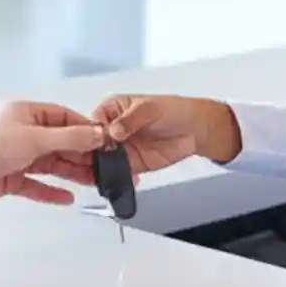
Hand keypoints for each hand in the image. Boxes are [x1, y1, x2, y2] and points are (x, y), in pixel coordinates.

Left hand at [0, 102, 102, 206]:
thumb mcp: (35, 138)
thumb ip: (70, 138)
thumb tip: (98, 134)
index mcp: (26, 113)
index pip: (63, 117)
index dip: (84, 129)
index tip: (104, 141)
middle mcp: (22, 132)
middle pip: (59, 143)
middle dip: (81, 155)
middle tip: (104, 166)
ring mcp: (16, 156)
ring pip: (50, 164)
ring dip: (71, 173)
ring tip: (93, 182)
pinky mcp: (10, 177)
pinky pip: (36, 184)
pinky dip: (51, 191)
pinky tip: (67, 198)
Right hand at [91, 95, 241, 173]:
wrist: (196, 129)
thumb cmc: (174, 110)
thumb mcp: (150, 108)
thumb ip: (130, 119)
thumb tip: (114, 131)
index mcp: (113, 109)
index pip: (93, 122)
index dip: (89, 133)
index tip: (90, 142)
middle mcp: (113, 129)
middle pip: (94, 143)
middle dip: (90, 153)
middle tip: (91, 161)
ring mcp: (121, 148)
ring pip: (102, 159)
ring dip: (99, 167)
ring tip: (99, 172)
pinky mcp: (132, 163)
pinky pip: (118, 171)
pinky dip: (115, 176)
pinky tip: (114, 178)